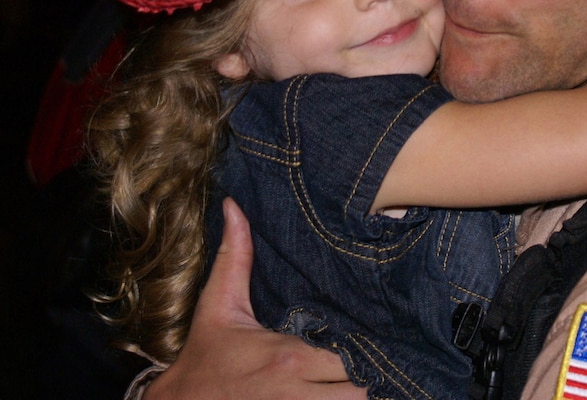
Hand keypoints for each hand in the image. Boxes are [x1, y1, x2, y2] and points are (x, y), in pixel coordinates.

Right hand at [146, 198, 363, 399]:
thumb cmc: (205, 353)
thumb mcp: (218, 303)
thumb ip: (235, 255)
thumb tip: (233, 205)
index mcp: (289, 357)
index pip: (353, 355)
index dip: (372, 348)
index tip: (380, 335)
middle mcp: (297, 393)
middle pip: (362, 390)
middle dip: (373, 376)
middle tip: (379, 358)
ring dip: (360, 394)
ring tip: (368, 379)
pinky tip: (342, 393)